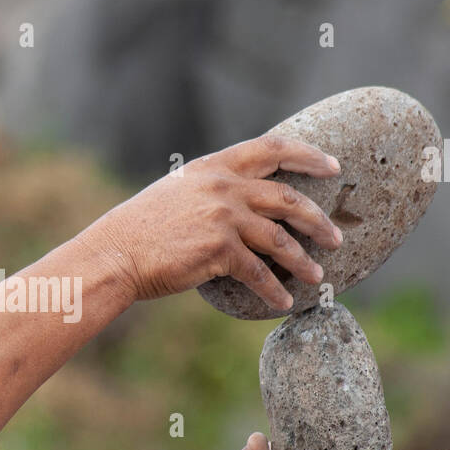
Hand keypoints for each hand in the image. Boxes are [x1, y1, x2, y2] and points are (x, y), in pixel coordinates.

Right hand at [74, 135, 343, 310]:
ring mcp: (222, 217)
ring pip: (280, 238)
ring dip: (304, 259)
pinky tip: (285, 301)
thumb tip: (243, 202)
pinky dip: (275, 289)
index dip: (307, 155)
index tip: (333, 166)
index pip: (271, 148)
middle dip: (317, 219)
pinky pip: (259, 272)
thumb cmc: (140, 230)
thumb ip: (211, 190)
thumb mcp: (177, 193)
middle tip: (335, 236)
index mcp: (213, 167)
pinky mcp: (219, 250)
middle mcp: (222, 187)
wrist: (114, 254)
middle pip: (287, 198)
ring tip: (319, 275)